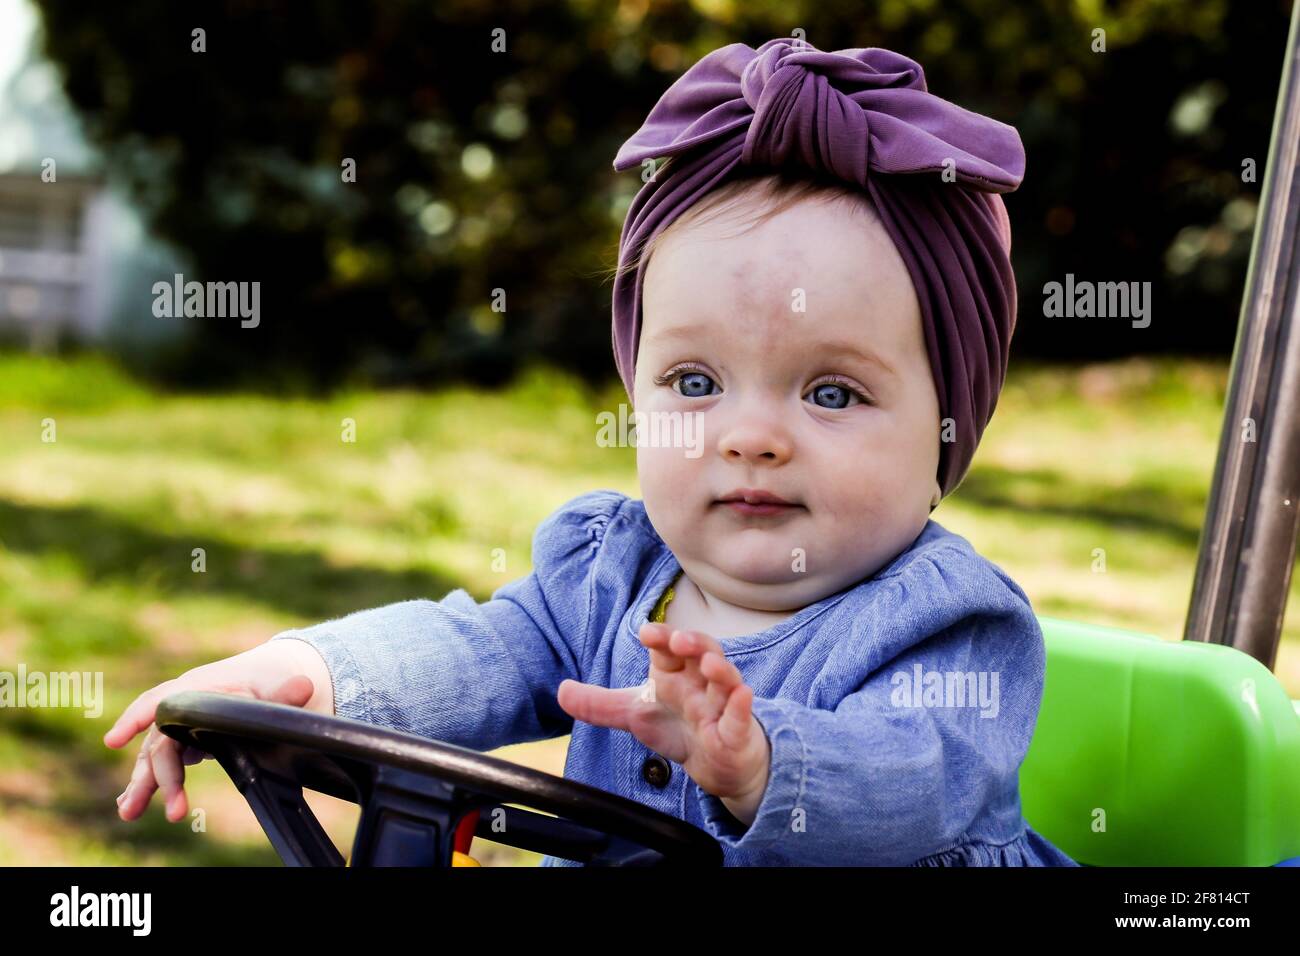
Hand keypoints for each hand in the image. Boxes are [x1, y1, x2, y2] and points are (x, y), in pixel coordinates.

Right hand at [103, 641, 326, 822]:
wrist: (265, 679)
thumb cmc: (264, 680)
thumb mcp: (276, 685)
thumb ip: (285, 692)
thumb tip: (303, 688)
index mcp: (197, 687)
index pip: (161, 702)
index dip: (137, 719)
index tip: (114, 740)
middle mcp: (179, 708)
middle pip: (161, 742)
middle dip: (161, 777)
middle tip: (176, 810)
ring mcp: (178, 727)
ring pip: (154, 757)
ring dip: (142, 785)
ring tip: (130, 813)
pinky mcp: (181, 743)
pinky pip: (160, 764)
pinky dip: (147, 784)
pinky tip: (132, 806)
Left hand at [556, 623, 770, 824]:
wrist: (716, 763)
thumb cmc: (679, 727)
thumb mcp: (635, 714)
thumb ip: (599, 704)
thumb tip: (560, 690)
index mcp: (676, 672)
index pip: (669, 648)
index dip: (661, 637)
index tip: (646, 633)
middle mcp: (701, 682)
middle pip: (703, 652)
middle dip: (694, 643)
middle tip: (679, 640)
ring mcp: (721, 705)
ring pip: (726, 680)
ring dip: (721, 670)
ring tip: (711, 664)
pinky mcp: (737, 732)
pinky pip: (741, 718)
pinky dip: (742, 707)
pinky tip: (742, 696)